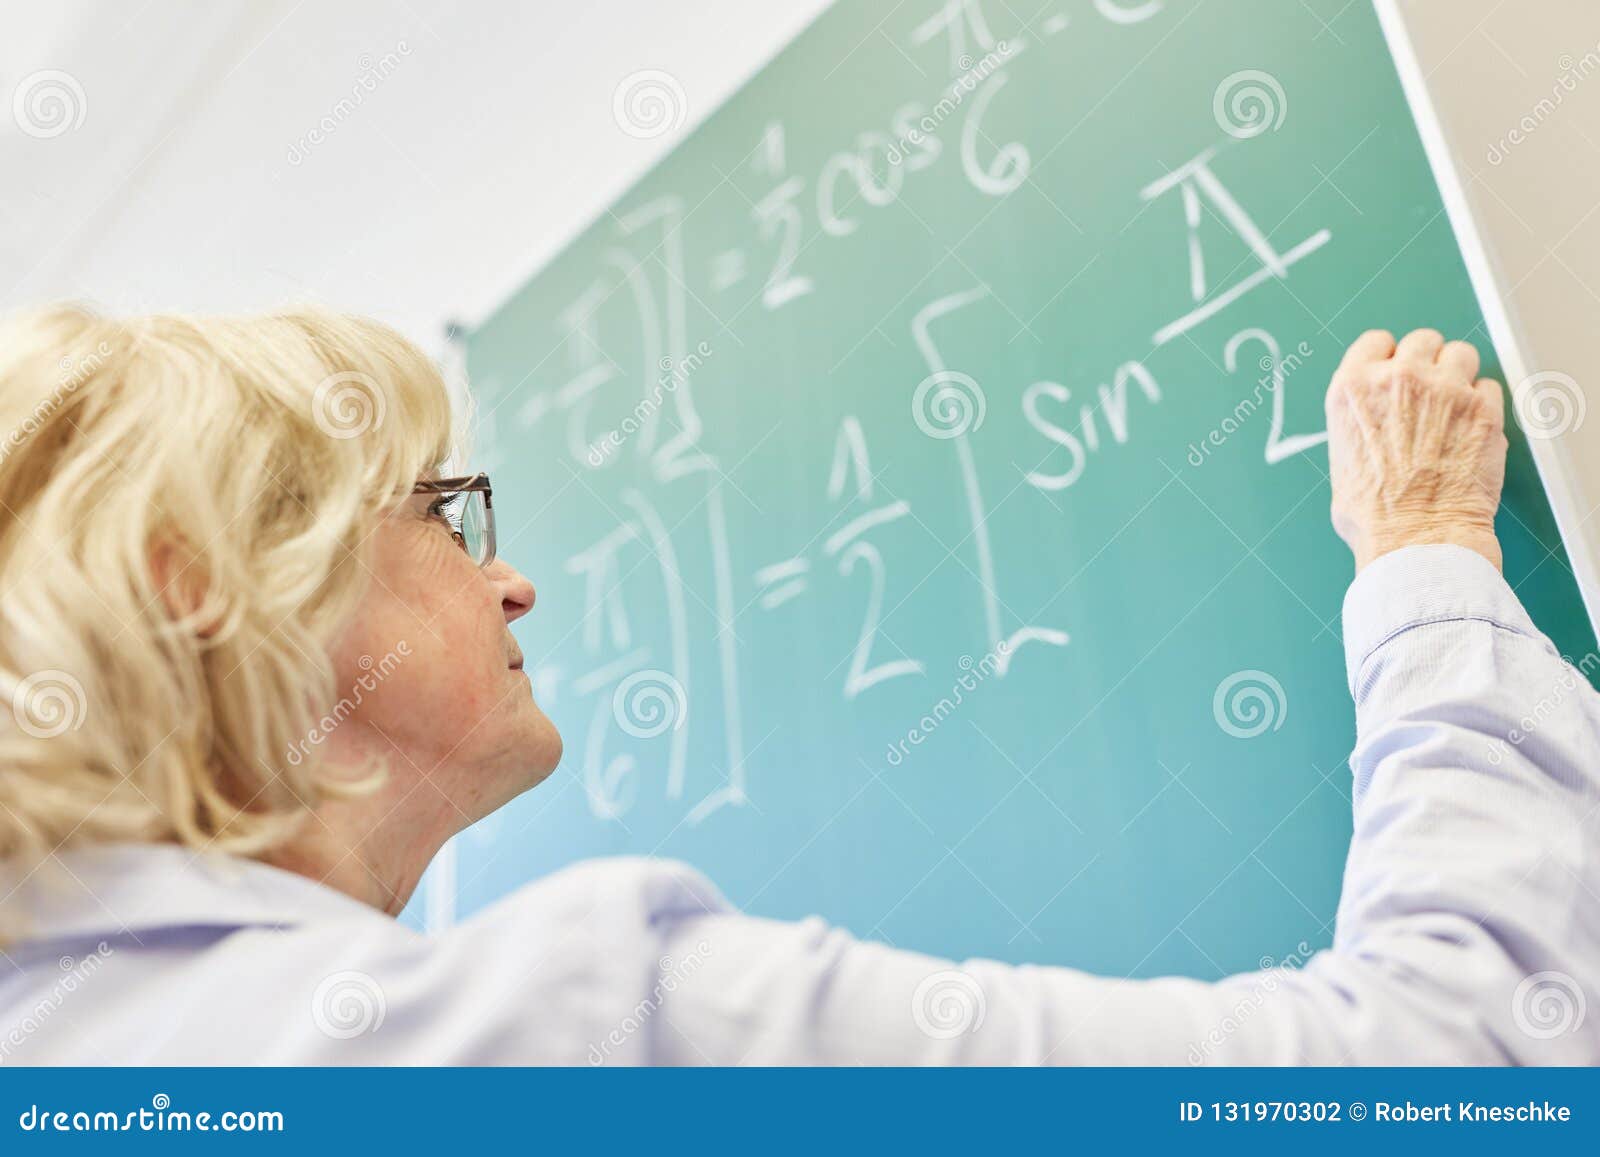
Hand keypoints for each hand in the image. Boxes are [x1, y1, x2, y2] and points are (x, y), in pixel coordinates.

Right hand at [1325, 328, 1507, 572]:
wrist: (1414, 537)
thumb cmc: (1373, 515)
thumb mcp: (1342, 460)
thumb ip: (1360, 427)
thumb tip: (1374, 429)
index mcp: (1352, 389)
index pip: (1375, 342)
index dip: (1387, 358)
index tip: (1395, 373)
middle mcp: (1397, 379)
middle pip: (1421, 341)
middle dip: (1427, 363)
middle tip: (1429, 394)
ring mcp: (1443, 389)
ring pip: (1461, 354)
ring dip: (1459, 376)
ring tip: (1455, 408)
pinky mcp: (1482, 408)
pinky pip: (1489, 387)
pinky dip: (1484, 404)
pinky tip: (1473, 430)